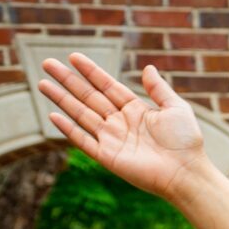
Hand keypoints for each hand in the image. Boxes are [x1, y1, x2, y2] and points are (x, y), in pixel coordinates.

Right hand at [37, 54, 210, 202]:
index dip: (90, 71)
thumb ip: (159, 89)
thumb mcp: (176, 108)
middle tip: (47, 63)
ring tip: (42, 83)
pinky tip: (53, 116)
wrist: (186, 172)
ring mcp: (112, 139)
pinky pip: (83, 140)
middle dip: (68, 80)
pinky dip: (68, 129)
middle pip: (88, 96)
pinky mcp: (108, 157)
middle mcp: (120, 122)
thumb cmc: (185, 142)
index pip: (107, 85)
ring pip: (81, 114)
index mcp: (135, 109)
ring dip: (61, 99)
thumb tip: (148, 67)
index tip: (73, 57)